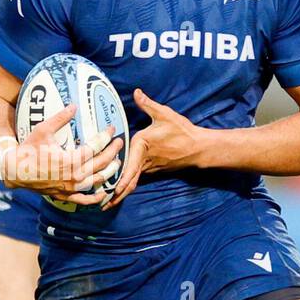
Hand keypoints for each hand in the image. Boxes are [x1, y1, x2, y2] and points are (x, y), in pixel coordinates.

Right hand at [3, 105, 122, 206]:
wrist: (15, 171)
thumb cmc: (28, 149)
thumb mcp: (43, 130)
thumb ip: (60, 118)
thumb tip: (73, 105)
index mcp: (71, 159)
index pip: (96, 147)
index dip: (106, 136)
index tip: (112, 129)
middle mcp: (74, 176)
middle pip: (101, 163)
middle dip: (113, 151)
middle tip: (120, 142)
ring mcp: (71, 188)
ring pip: (97, 181)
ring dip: (110, 172)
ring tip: (117, 163)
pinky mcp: (65, 196)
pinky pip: (84, 200)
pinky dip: (96, 197)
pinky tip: (103, 193)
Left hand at [105, 89, 202, 207]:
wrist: (198, 147)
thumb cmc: (182, 131)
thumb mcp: (164, 115)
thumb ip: (147, 105)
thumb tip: (136, 92)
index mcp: (142, 147)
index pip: (128, 167)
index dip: (119, 181)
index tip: (110, 192)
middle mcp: (144, 160)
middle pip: (128, 181)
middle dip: (115, 195)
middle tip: (100, 207)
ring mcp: (149, 167)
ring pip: (132, 182)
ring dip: (119, 193)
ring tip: (105, 204)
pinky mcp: (153, 169)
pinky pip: (137, 179)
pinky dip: (127, 186)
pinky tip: (118, 192)